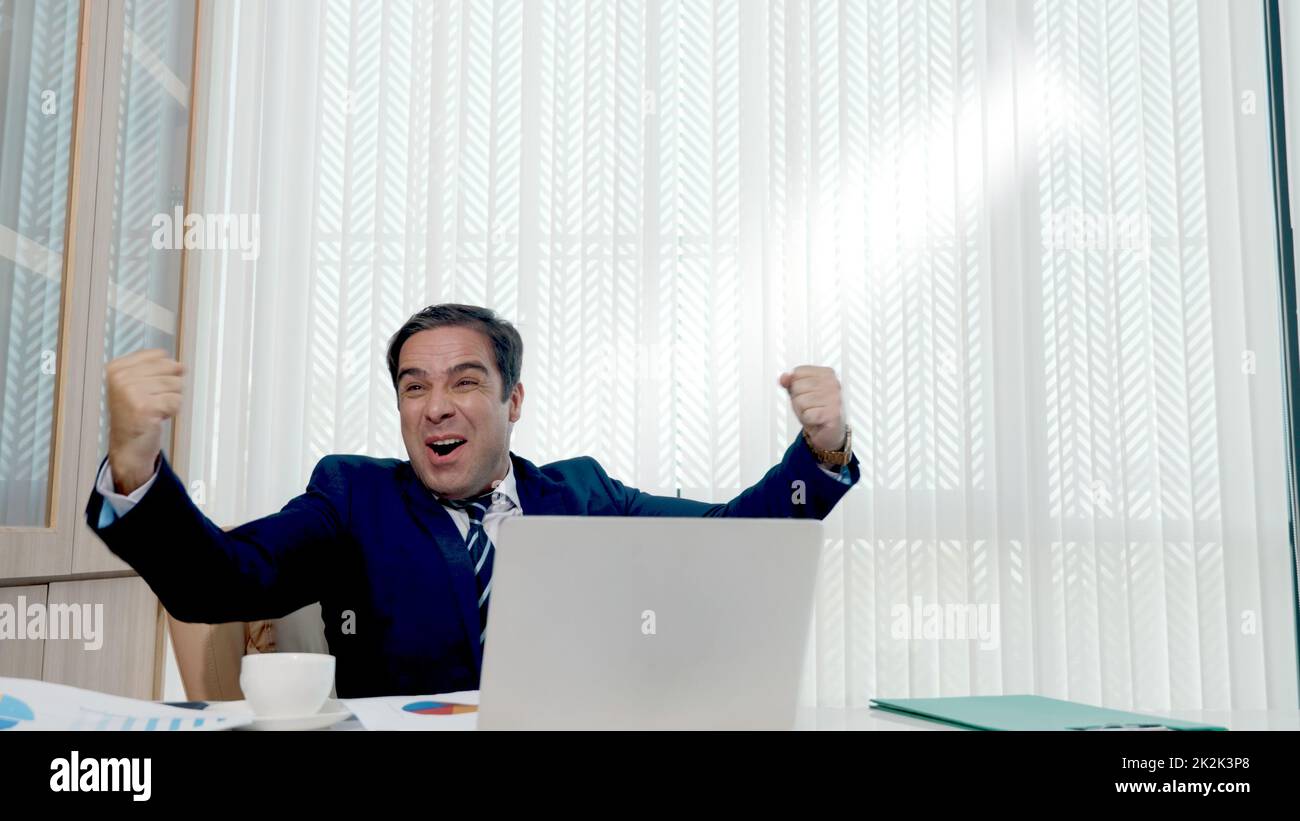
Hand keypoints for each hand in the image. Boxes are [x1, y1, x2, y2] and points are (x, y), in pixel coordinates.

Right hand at [106, 349, 184, 493]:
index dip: (165, 371)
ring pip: (176, 384)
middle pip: (170, 368)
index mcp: (117, 368)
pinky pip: (176, 401)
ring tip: (155, 409)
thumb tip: (182, 365)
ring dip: (171, 399)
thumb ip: (155, 369)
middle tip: (154, 401)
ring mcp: (131, 392)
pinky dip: (172, 411)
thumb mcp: (135, 385)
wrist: (128, 447)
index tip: (152, 386)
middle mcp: (121, 378)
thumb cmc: (134, 415)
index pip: (158, 355)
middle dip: (170, 387)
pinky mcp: (144, 407)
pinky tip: (157, 417)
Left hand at [778, 365, 846, 452]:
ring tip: (812, 412)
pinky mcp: (832, 414)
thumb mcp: (800, 392)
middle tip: (809, 406)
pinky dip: (807, 420)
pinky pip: (807, 414)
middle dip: (797, 399)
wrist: (828, 431)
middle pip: (797, 386)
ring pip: (800, 401)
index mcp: (826, 373)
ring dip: (802, 411)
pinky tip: (816, 419)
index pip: (798, 372)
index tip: (806, 393)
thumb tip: (784, 377)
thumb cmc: (815, 409)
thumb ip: (790, 382)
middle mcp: (832, 383)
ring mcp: (834, 398)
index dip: (795, 385)